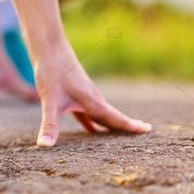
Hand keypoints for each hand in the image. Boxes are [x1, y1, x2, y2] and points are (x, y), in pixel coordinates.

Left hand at [33, 45, 150, 146]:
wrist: (49, 47)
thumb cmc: (51, 72)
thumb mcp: (49, 102)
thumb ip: (49, 125)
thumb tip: (44, 146)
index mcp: (92, 102)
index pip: (116, 118)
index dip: (131, 126)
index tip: (148, 130)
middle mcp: (92, 99)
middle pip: (113, 117)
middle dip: (126, 126)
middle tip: (144, 133)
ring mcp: (84, 95)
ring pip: (102, 114)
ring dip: (111, 124)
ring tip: (120, 137)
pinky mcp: (74, 93)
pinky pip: (88, 112)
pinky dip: (93, 122)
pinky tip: (91, 130)